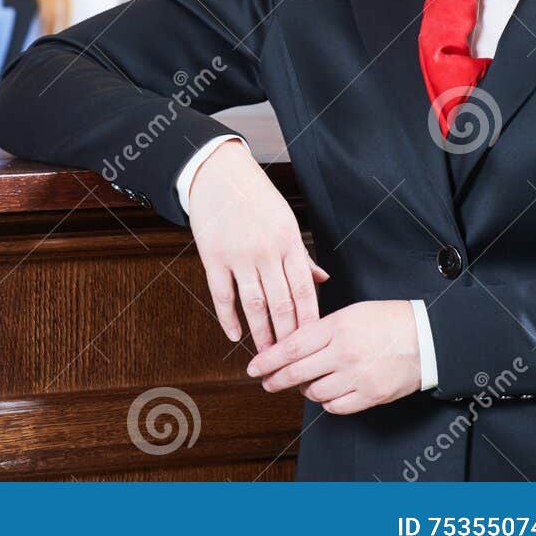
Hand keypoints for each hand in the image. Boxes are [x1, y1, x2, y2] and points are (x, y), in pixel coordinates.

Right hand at [187, 139, 327, 351]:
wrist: (218, 174)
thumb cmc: (257, 197)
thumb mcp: (286, 221)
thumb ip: (302, 255)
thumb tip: (322, 281)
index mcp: (289, 242)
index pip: (304, 291)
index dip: (308, 321)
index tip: (312, 344)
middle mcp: (266, 251)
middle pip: (281, 304)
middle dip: (287, 336)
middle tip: (290, 361)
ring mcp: (238, 255)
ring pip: (254, 304)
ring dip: (260, 333)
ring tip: (265, 354)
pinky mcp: (213, 256)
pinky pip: (222, 294)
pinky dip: (228, 318)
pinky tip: (234, 334)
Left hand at [245, 299, 422, 413]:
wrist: (426, 338)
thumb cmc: (388, 320)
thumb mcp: (350, 313)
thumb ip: (320, 328)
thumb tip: (292, 344)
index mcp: (337, 328)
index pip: (291, 347)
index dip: (268, 360)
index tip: (254, 366)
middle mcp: (344, 353)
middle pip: (297, 373)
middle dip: (275, 379)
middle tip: (266, 381)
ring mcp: (357, 376)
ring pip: (314, 392)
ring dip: (303, 389)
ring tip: (303, 382)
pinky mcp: (370, 395)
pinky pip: (336, 406)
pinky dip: (326, 402)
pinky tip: (326, 392)